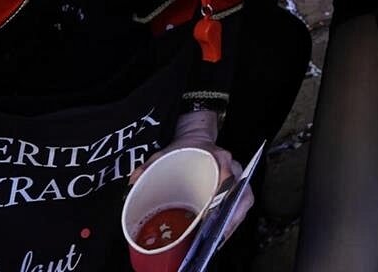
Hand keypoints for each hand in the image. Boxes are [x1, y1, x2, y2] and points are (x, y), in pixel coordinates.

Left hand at [130, 111, 256, 239]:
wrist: (196, 139)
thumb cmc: (184, 148)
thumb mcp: (165, 154)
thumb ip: (149, 166)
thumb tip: (134, 182)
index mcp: (219, 157)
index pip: (228, 175)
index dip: (224, 195)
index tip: (213, 212)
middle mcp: (232, 168)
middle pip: (240, 193)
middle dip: (231, 216)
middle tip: (216, 233)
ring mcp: (236, 178)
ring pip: (243, 201)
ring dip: (234, 220)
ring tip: (218, 238)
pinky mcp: (235, 188)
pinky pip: (241, 204)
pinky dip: (233, 219)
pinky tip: (220, 233)